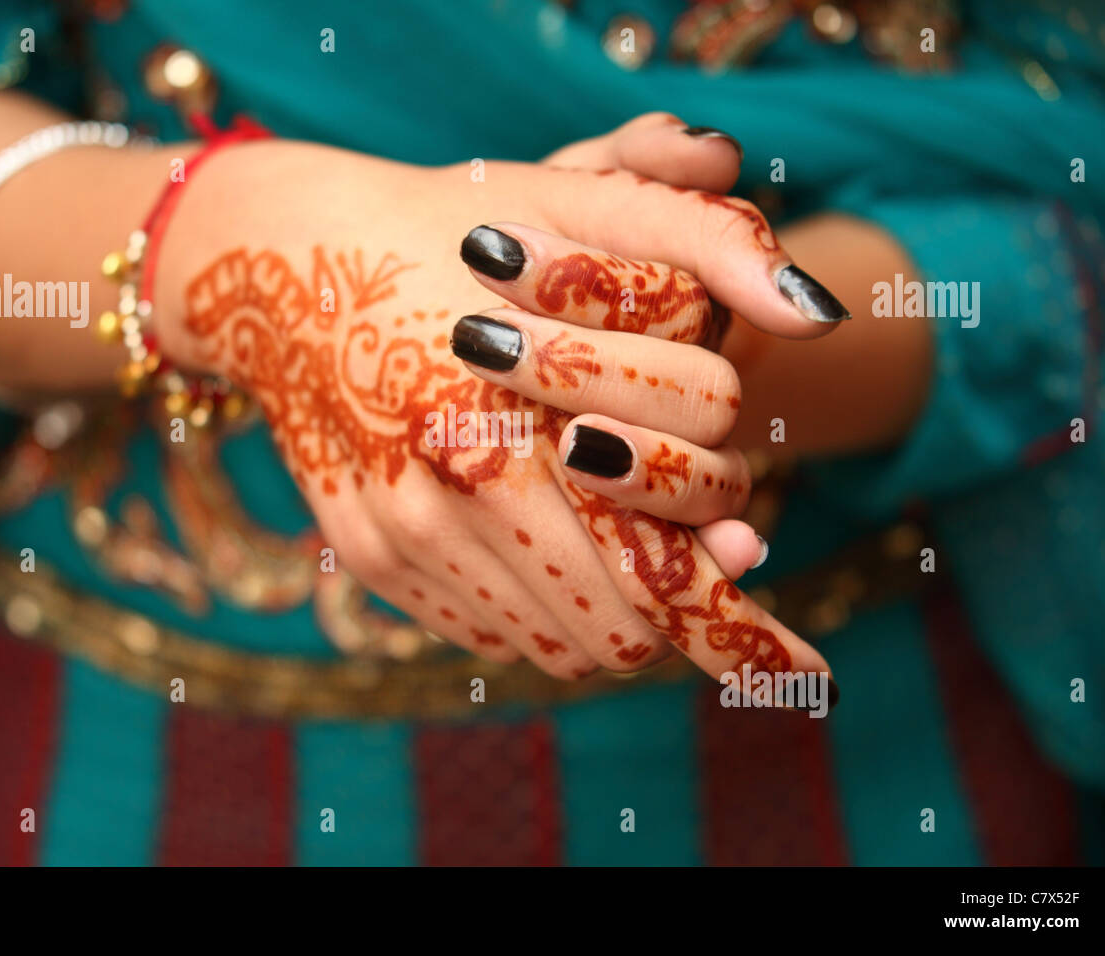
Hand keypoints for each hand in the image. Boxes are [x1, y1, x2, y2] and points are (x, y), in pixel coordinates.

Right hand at [153, 118, 845, 695]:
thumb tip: (820, 318)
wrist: (285, 259)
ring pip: (545, 648)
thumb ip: (705, 247)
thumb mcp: (578, 205)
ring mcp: (400, 533)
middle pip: (610, 633)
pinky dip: (527, 610)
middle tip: (681, 558)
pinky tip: (531, 540)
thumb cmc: (449, 230)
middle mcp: (452, 496)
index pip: (658, 571)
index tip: (797, 657)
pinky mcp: (366, 553)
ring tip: (608, 546)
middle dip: (666, 610)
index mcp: (520, 419)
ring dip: (600, 617)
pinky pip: (479, 634)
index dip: (732, 614)